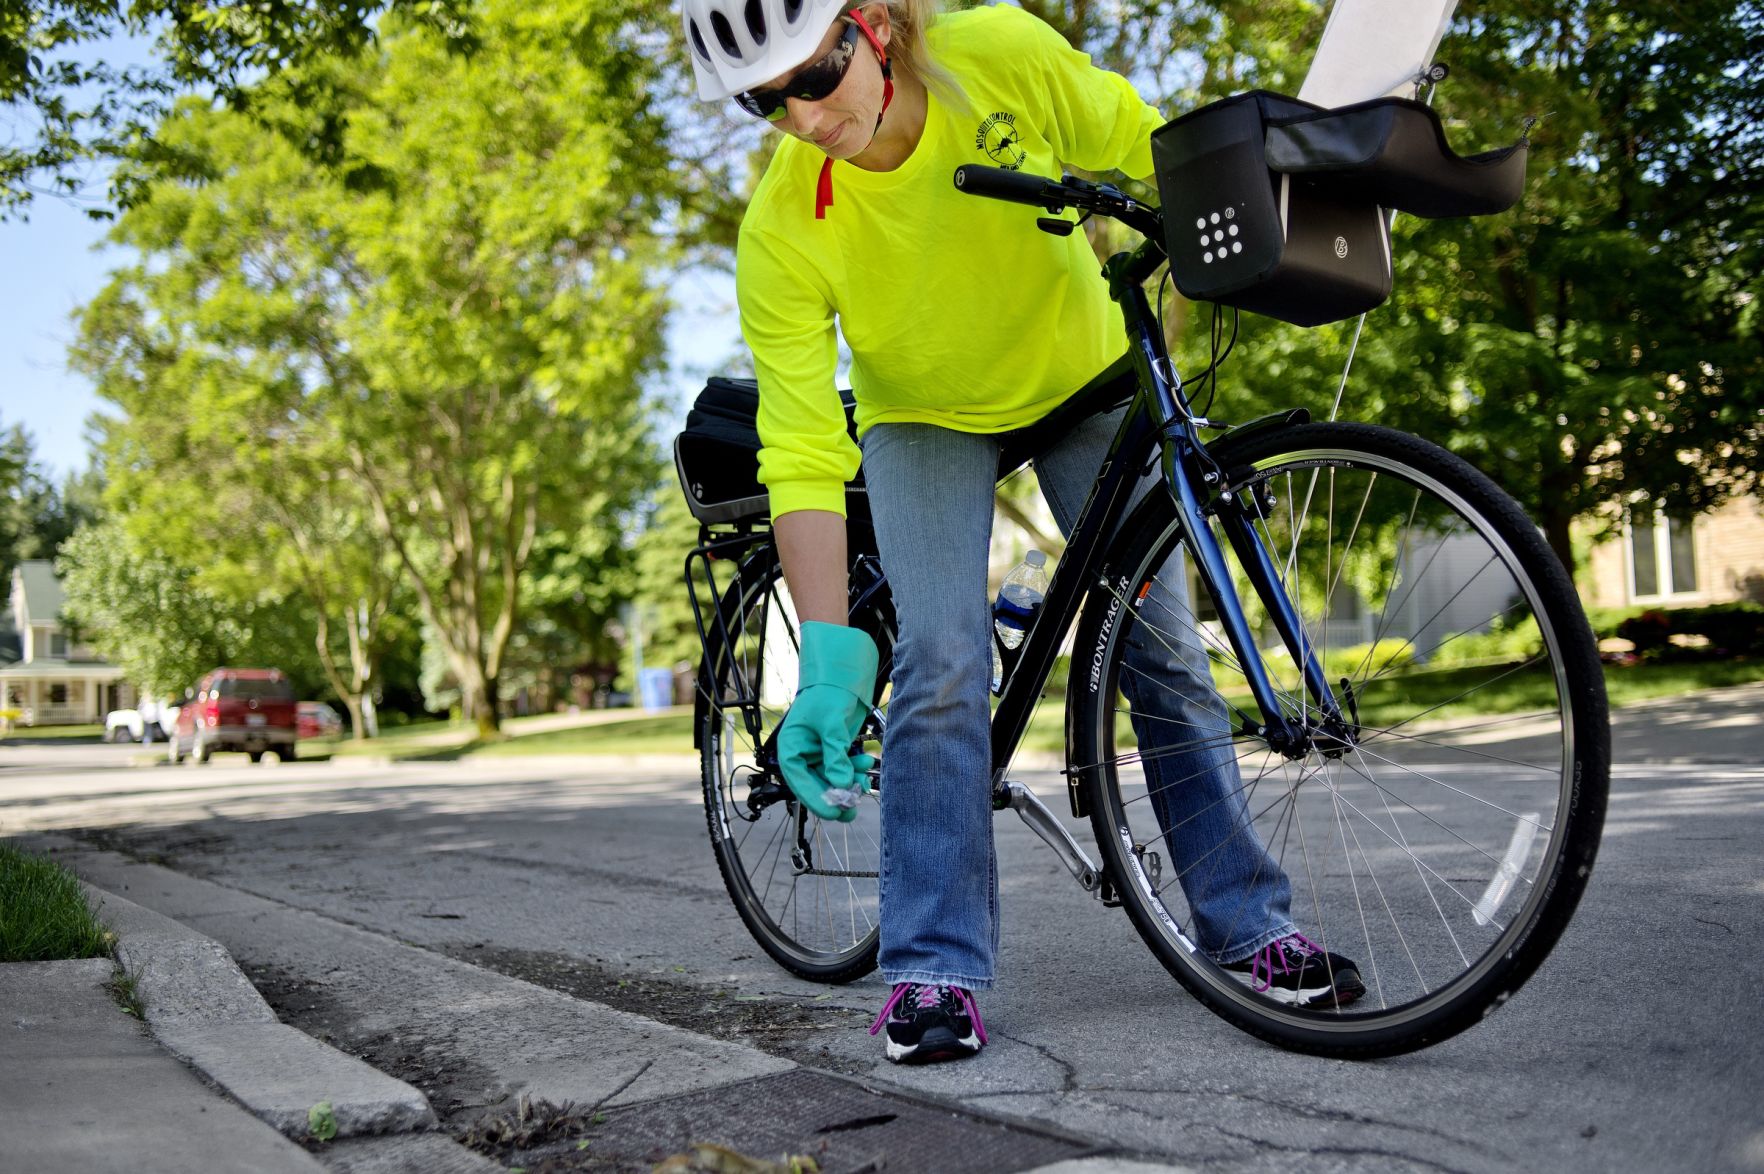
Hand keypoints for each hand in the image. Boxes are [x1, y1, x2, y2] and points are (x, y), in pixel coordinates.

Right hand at [775, 622, 878, 822]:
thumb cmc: (828, 692)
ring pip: (831, 780)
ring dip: (848, 782)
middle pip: (816, 786)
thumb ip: (835, 755)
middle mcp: (801, 755)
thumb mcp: (831, 723)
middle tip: (854, 807)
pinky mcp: (832, 750)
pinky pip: (842, 768)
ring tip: (864, 778)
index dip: (817, 800)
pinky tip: (866, 762)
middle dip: (836, 795)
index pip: (799, 783)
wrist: (841, 673)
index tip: (836, 811)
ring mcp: (817, 754)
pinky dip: (854, 769)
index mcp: (790, 749)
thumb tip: (841, 784)